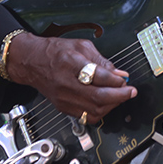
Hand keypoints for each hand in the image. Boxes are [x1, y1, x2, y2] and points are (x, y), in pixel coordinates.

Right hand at [6, 33, 136, 122]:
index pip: (98, 76)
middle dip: (119, 96)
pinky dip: (101, 112)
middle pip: (98, 97)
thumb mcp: (81, 46)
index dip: (116, 80)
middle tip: (130, 91)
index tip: (125, 79)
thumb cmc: (55, 51)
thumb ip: (102, 61)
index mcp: (71, 64)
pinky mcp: (63, 108)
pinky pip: (86, 117)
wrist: (31, 62)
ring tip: (120, 96)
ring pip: (94, 110)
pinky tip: (107, 103)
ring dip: (112, 105)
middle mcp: (66, 84)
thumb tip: (119, 74)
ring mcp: (64, 98)